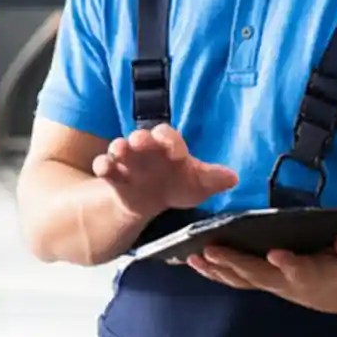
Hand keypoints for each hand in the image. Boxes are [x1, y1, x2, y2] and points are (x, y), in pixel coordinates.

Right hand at [92, 124, 237, 220]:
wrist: (151, 199)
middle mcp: (146, 149)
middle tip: (139, 141)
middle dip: (140, 138)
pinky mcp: (113, 175)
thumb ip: (213, 179)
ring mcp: (127, 160)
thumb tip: (234, 178)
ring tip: (119, 151)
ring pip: (120, 148)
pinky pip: (104, 166)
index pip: (168, 136)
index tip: (175, 151)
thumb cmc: (177, 184)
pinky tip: (104, 168)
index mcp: (168, 147)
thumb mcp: (197, 184)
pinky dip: (103, 165)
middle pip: (141, 137)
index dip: (170, 140)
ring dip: (118, 148)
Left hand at [187, 234, 336, 315]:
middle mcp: (289, 282)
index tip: (277, 254)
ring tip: (194, 255)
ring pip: (241, 279)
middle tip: (214, 249)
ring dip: (217, 269)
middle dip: (237, 263)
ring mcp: (271, 284)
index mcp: (317, 274)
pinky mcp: (259, 281)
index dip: (291, 264)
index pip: (302, 270)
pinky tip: (195, 260)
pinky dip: (214, 272)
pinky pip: (234, 279)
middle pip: (261, 276)